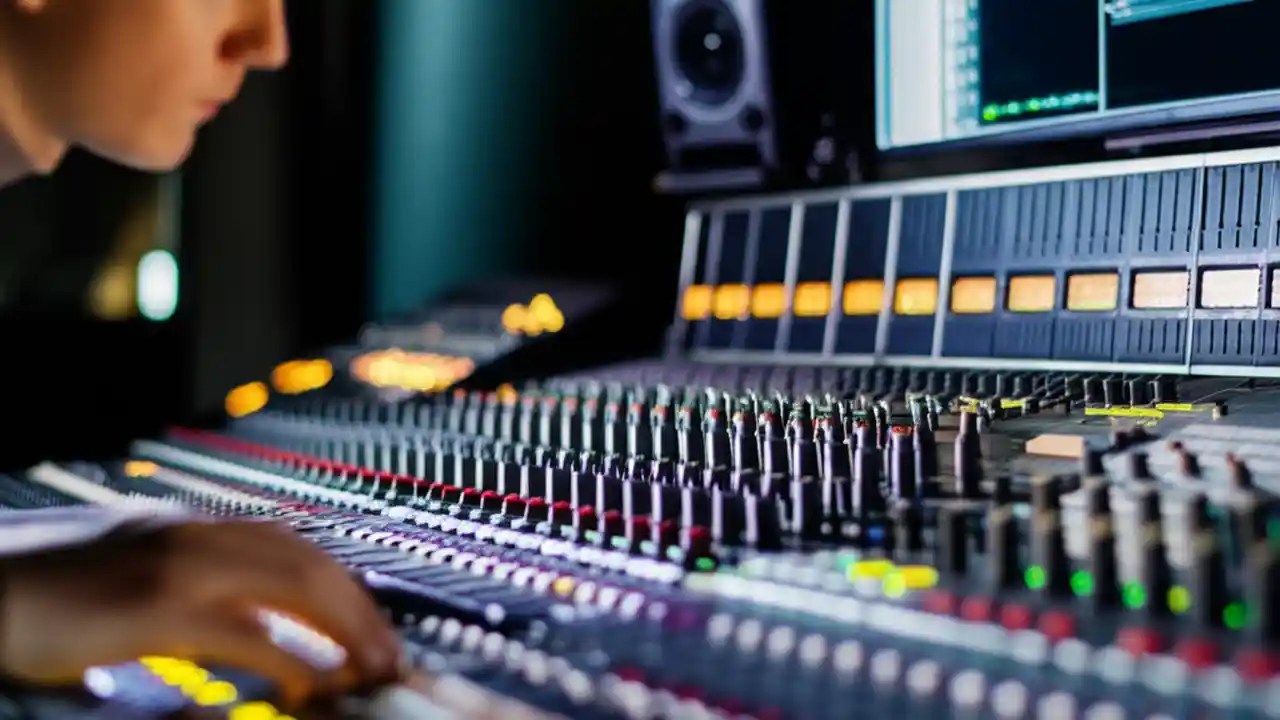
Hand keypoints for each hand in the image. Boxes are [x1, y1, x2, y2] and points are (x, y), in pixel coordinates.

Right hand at [0, 517, 403, 708]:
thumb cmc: (45, 596)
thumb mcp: (134, 581)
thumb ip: (193, 597)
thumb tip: (250, 634)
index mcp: (191, 527)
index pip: (292, 544)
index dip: (341, 584)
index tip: (372, 624)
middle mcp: (192, 534)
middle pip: (305, 560)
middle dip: (358, 607)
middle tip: (390, 653)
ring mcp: (174, 564)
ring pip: (290, 584)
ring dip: (342, 628)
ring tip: (371, 668)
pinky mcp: (151, 608)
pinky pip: (243, 631)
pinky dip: (289, 657)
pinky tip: (311, 685)